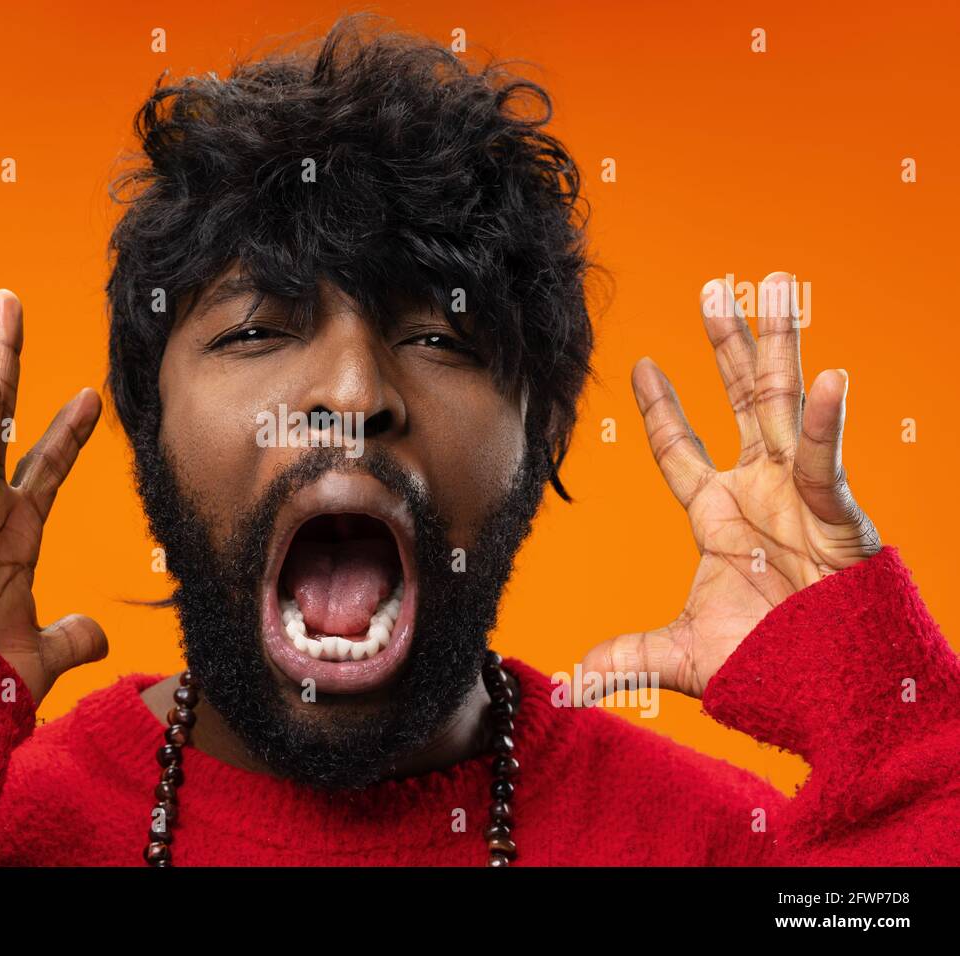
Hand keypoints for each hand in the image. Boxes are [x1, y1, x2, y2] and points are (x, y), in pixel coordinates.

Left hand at [580, 271, 880, 698]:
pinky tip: (829, 377)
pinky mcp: (838, 517)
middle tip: (718, 287)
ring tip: (773, 287)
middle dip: (730, 346)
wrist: (830, 697)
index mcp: (718, 515)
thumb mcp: (679, 657)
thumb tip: (570, 683)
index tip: (643, 363)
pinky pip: (827, 463)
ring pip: (785, 405)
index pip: (681, 447)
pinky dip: (826, 424)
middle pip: (740, 403)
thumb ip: (624, 658)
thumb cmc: (769, 669)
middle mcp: (758, 492)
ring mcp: (799, 497)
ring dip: (780, 347)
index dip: (662, 406)